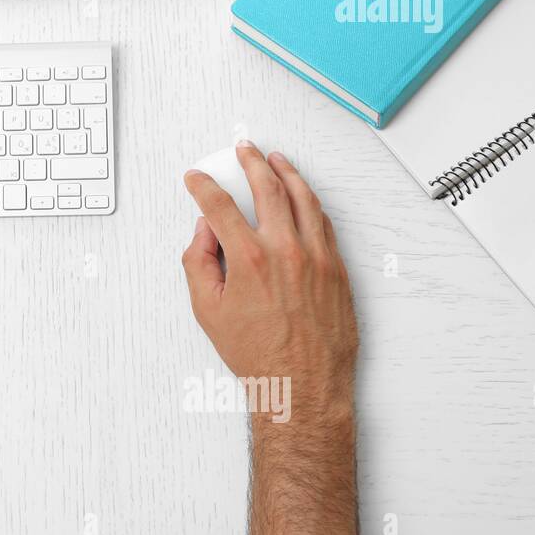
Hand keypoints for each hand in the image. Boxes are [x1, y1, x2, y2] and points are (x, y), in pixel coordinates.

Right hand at [181, 143, 357, 424]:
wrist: (302, 385)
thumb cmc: (258, 355)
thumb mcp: (208, 310)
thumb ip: (198, 263)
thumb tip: (204, 232)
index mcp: (249, 259)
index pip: (220, 205)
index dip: (203, 186)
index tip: (196, 178)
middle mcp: (286, 250)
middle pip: (267, 187)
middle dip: (251, 162)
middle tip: (242, 149)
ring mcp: (317, 256)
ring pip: (303, 197)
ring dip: (287, 172)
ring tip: (276, 159)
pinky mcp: (338, 268)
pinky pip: (324, 221)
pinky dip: (310, 201)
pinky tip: (303, 195)